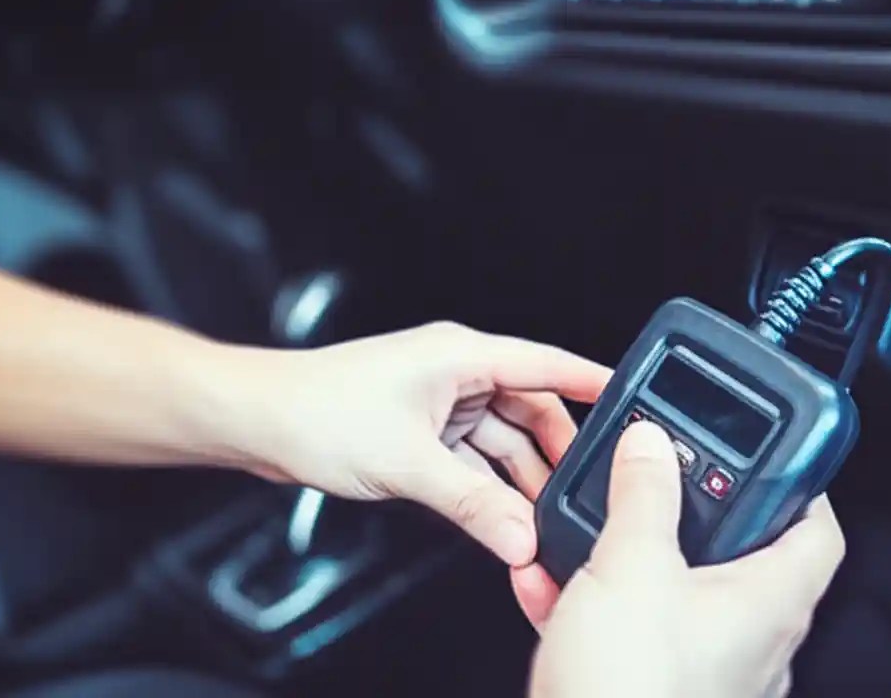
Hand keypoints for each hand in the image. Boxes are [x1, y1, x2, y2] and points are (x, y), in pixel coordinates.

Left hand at [205, 321, 609, 566]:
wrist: (259, 421)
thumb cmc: (318, 411)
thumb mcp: (408, 463)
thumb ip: (472, 503)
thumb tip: (520, 534)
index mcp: (460, 355)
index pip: (545, 364)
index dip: (589, 382)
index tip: (631, 401)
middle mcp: (454, 372)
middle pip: (527, 409)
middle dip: (553, 451)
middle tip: (579, 492)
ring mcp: (436, 401)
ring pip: (499, 439)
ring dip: (516, 477)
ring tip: (538, 518)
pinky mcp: (419, 428)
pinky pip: (470, 456)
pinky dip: (484, 485)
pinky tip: (498, 516)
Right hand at [515, 421, 844, 697]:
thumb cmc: (631, 693)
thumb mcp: (632, 568)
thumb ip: (643, 499)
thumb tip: (653, 446)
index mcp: (768, 603)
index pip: (817, 531)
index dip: (798, 484)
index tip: (765, 452)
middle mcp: (750, 642)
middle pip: (738, 556)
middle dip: (689, 514)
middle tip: (659, 478)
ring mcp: (704, 672)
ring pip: (674, 595)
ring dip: (629, 558)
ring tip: (591, 529)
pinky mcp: (653, 690)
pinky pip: (630, 633)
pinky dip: (595, 604)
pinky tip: (550, 586)